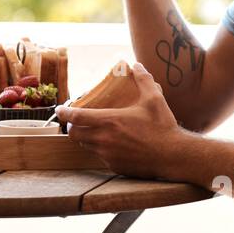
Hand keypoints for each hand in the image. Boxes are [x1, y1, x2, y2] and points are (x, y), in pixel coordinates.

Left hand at [55, 63, 185, 177]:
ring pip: (86, 146)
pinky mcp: (114, 166)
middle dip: (72, 127)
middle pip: (74, 135)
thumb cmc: (163, 127)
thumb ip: (143, 80)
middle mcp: (104, 139)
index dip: (64, 113)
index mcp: (109, 121)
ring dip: (86, 138)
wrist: (173, 156)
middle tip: (77, 121)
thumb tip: (137, 65)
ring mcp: (108, 155)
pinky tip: (111, 144)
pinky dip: (101, 150)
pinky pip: (100, 157)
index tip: (59, 109)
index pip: (75, 118)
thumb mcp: (154, 98)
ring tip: (94, 131)